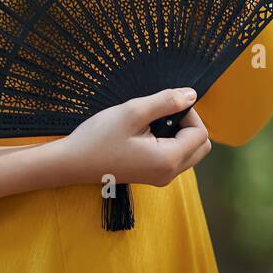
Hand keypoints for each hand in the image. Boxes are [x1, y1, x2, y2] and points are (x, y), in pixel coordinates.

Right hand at [60, 87, 211, 188]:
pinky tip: (145, 133)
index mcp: (167, 160)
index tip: (164, 105)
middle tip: (161, 114)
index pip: (200, 134)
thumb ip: (165, 102)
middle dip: (188, 125)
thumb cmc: (98, 138)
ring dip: (179, 133)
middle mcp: (169, 174)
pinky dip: (169, 142)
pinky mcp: (152, 175)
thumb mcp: (132, 112)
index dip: (189, 114)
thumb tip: (191, 95)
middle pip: (200, 146)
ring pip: (189, 152)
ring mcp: (161, 178)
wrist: (71, 163)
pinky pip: (175, 157)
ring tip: (150, 123)